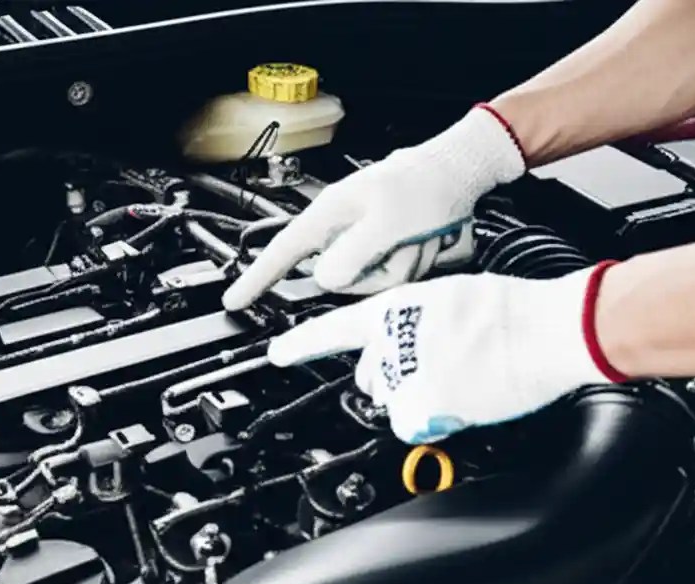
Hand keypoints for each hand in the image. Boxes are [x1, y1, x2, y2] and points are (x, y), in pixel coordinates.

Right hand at [221, 105, 525, 309]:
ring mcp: (364, 240)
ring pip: (370, 282)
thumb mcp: (387, 222)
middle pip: (338, 279)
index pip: (282, 252)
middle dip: (376, 273)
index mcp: (330, 215)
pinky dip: (413, 265)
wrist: (460, 172)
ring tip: (418, 237)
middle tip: (402, 244)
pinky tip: (424, 242)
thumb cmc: (425, 186)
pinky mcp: (385, 248)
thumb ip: (352, 254)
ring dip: (402, 267)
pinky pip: (391, 277)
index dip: (256, 279)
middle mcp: (342, 229)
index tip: (234, 301)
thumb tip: (325, 280)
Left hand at [267, 264, 626, 443]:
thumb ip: (415, 324)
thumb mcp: (447, 301)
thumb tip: (410, 344)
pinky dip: (433, 423)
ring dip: (418, 401)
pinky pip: (413, 427)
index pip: (333, 329)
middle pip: (369, 378)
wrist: (541, 329)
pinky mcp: (418, 407)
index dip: (300, 344)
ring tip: (460, 379)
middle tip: (437, 370)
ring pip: (394, 403)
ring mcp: (401, 376)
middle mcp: (387, 342)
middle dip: (393, 380)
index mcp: (393, 308)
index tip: (276, 354)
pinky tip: (460, 400)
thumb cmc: (508, 312)